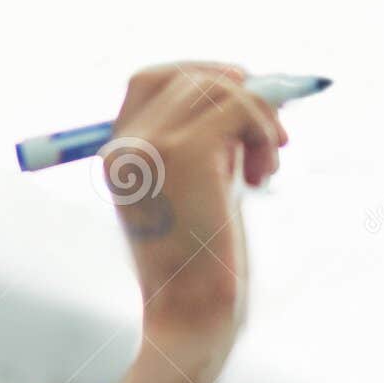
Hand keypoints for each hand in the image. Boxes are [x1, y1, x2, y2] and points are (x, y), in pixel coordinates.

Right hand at [103, 63, 285, 371]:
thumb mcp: (196, 183)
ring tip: (265, 167)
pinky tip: (262, 176)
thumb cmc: (200, 258)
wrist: (191, 308)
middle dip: (239, 91)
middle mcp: (124, 146)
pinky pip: (241, 107)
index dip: (201, 75)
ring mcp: (150, 146)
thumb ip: (206, 137)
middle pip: (189, 74)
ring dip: (260, 118)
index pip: (151, 78)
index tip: (242, 104)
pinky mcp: (184, 152)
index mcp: (116, 155)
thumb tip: (248, 82)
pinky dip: (265, 133)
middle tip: (267, 134)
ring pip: (221, 86)